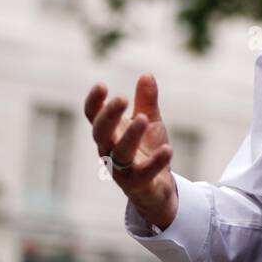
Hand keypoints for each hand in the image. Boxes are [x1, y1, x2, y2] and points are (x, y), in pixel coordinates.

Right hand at [84, 75, 176, 229]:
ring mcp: (122, 169)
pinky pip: (144, 173)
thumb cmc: (147, 150)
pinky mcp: (138, 184)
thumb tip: (147, 75)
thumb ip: (147, 101)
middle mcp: (110, 151)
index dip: (94, 102)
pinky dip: (156, 162)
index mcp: (109, 133)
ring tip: (144, 119)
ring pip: (120, 153)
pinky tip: (168, 149)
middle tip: (121, 98)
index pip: (93, 117)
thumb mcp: (151, 121)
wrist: (157, 186)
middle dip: (108, 116)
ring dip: (130, 136)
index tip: (102, 86)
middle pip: (101, 133)